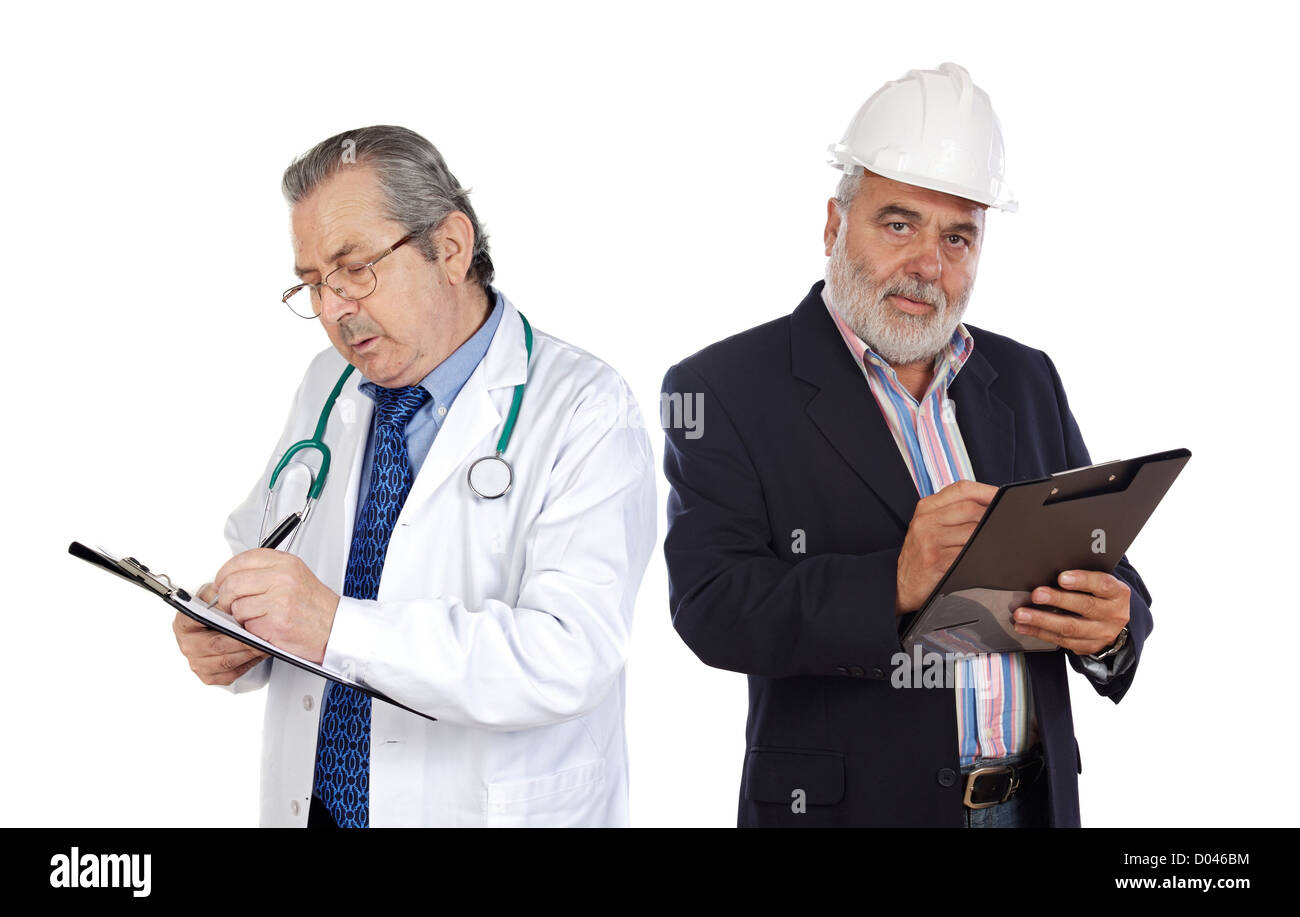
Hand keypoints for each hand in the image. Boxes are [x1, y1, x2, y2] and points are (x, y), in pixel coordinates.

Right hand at [172, 583, 268, 684]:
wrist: (223, 628)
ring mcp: (197, 662)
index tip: (236, 617)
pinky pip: (231, 673)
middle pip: (216, 644)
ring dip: (248, 653)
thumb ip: (218, 593)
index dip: (217, 618)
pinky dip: (247, 663)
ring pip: (226, 661)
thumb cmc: (220, 613)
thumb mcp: (217, 596)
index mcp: (184, 622)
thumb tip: (226, 592)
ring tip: (264, 643)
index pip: (196, 619)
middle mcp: (188, 644)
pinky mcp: (210, 676)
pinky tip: (258, 653)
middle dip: (241, 640)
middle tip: (259, 634)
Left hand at [212, 549, 339, 663]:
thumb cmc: (316, 607)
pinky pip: (246, 625)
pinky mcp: (275, 622)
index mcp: (285, 563)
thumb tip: (232, 576)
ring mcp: (279, 599)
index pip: (241, 560)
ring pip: (236, 606)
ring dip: (241, 617)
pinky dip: (252, 630)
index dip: (225, 573)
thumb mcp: (295, 576)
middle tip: (232, 605)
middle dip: (226, 598)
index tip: (223, 583)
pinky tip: (267, 627)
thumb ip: (265, 572)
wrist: (336, 628)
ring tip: (258, 618)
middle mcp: (282, 577)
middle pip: (232, 583)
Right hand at [896, 479, 997, 613]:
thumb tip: (990, 506)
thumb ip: (953, 513)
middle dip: (993, 516)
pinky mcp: (936, 560)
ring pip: (973, 531)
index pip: (962, 489)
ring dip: (990, 538)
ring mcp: (930, 540)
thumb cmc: (921, 556)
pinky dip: (982, 555)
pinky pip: (969, 553)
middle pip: (971, 508)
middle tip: (1005, 525)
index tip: (1003, 497)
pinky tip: (986, 558)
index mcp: (926, 508)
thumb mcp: (929, 527)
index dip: (987, 491)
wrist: (901, 586)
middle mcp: (925, 521)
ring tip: (997, 544)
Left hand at [1012, 570, 1130, 654]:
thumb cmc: (1099, 594)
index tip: (1062, 577)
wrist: (1113, 621)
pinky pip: (1062, 641)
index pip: (1103, 585)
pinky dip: (1040, 633)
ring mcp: (1102, 633)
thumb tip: (1048, 570)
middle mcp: (1113, 614)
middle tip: (1036, 595)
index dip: (1082, 580)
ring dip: (1042, 620)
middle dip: (1057, 600)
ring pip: (1070, 628)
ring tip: (1022, 614)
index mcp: (1118, 593)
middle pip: (1084, 606)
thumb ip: (1082, 577)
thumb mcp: (1099, 583)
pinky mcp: (1089, 646)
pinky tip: (1024, 626)